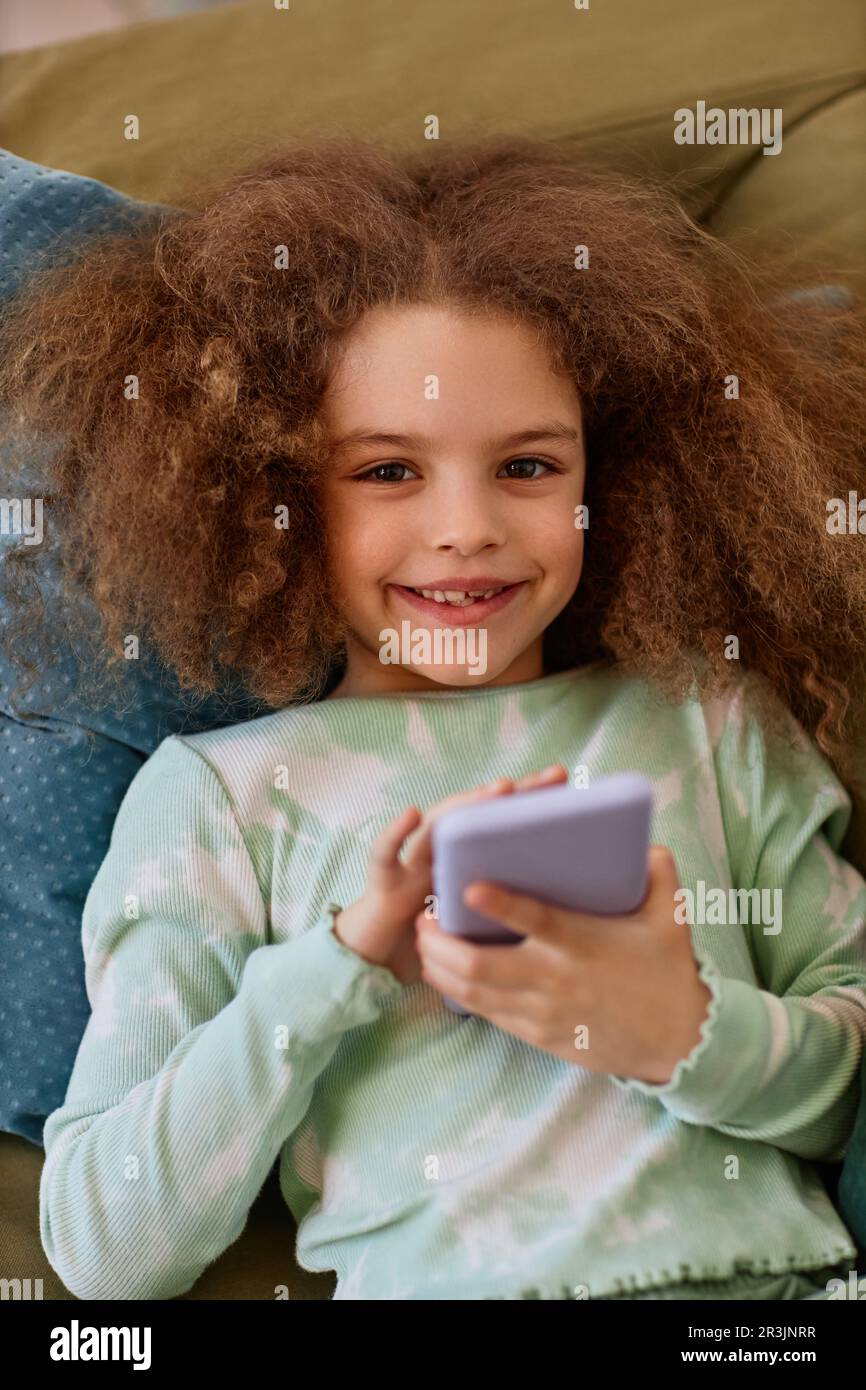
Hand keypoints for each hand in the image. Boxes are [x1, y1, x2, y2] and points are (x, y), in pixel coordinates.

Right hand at [334, 763, 570, 984]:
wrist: (376, 960)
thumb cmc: (431, 943)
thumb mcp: (478, 928)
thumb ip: (506, 911)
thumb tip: (564, 909)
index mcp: (465, 863)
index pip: (502, 827)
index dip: (534, 807)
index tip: (570, 787)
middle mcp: (441, 854)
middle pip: (477, 817)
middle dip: (515, 794)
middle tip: (552, 777)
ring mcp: (412, 862)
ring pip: (439, 825)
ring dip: (467, 804)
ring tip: (500, 789)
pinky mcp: (383, 882)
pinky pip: (386, 855)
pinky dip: (395, 834)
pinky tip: (411, 814)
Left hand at [415, 844, 712, 1082]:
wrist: (679, 1042)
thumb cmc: (669, 971)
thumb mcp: (671, 917)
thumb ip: (656, 872)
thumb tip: (642, 841)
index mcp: (584, 944)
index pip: (536, 921)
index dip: (500, 904)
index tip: (468, 886)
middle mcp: (556, 980)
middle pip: (481, 966)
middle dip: (442, 942)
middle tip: (423, 917)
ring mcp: (543, 1012)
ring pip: (474, 994)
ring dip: (440, 967)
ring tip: (423, 941)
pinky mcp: (538, 1035)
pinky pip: (487, 1014)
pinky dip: (459, 993)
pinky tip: (444, 973)